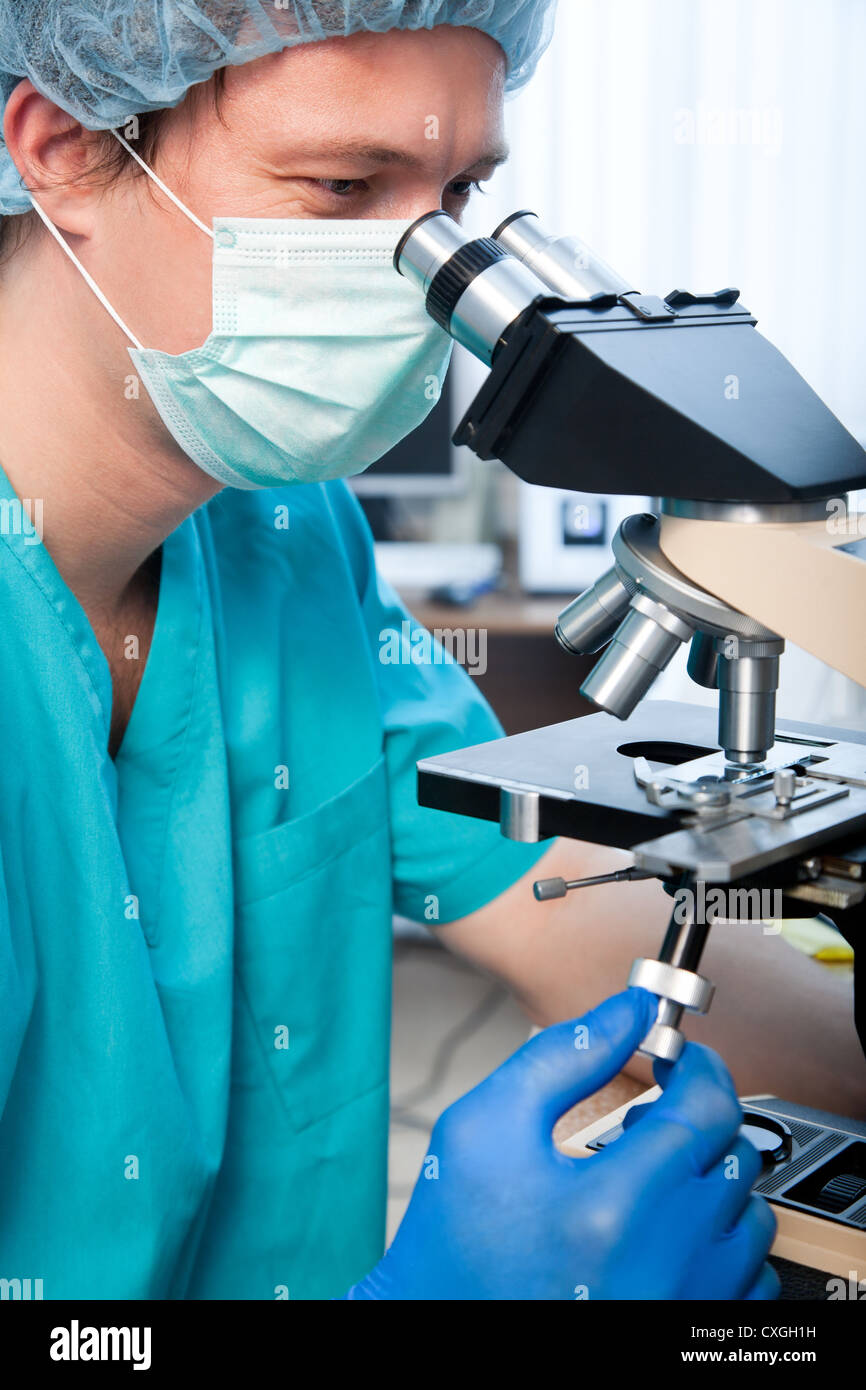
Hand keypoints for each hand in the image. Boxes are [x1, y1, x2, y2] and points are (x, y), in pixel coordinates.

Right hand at [346, 988, 777, 1299]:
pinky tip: (668, 1234)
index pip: (705, 1109)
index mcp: (611, 1206)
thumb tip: (628, 1012)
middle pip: (734, 1157)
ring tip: (654, 1179)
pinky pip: (748, 1281)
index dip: (699, 1067)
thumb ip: (564, 1056)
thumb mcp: (484, 1126)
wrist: (436, 1328)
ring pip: (750, 1219)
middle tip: (652, 1120)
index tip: (681, 1057)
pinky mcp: (686, 1337)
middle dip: (697, 1121)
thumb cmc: (453, 1244)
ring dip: (710, 1182)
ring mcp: (680, 1309)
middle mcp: (661, 1268)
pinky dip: (720, 1247)